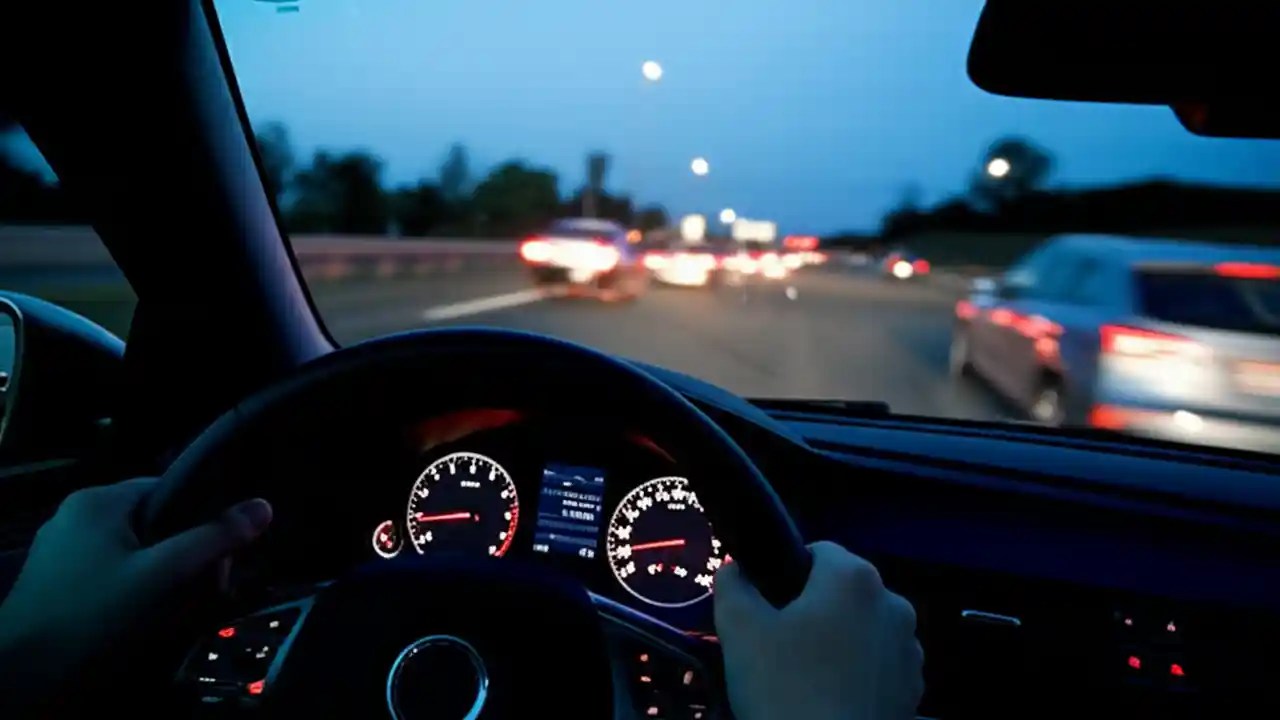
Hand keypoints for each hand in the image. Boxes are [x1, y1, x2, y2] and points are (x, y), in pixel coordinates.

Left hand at [0, 477, 271, 703]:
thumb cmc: (93, 615)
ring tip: (172, 611)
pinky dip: (132, 593)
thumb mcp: (163, 576)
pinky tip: (141, 621)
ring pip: (133, 554)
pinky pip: (109, 576)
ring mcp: (60, 552)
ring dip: (160, 580)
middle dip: (182, 557)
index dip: (201, 519)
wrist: (21, 675)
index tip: (218, 555)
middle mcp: (75, 517)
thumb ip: (214, 539)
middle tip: (199, 591)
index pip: (169, 490)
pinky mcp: (54, 584)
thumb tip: (265, 505)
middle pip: (153, 525)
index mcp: (98, 501)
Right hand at [714, 541, 923, 719]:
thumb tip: (736, 569)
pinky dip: (858, 672)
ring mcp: (910, 648)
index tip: (768, 611)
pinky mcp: (914, 687)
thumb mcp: (739, 629)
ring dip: (839, 640)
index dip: (787, 576)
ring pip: (863, 628)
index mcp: (854, 577)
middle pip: (843, 591)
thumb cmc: (784, 686)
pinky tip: (831, 697)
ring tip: (806, 676)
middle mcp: (893, 603)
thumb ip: (733, 584)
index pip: (818, 552)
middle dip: (814, 609)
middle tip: (780, 646)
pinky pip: (879, 664)